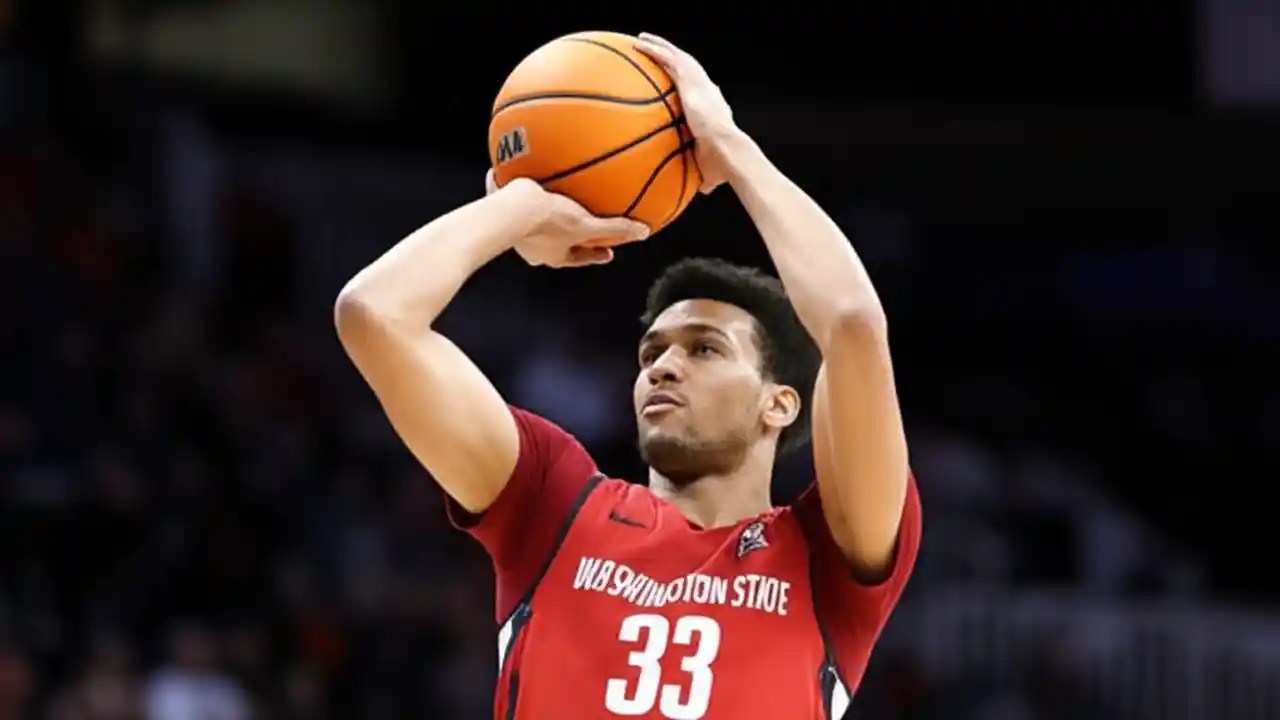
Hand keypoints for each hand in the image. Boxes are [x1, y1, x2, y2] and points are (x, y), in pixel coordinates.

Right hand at [486, 170, 649, 267]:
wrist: (509, 210)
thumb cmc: (547, 223)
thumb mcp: (588, 226)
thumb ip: (615, 229)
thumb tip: (643, 232)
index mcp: (553, 255)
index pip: (580, 258)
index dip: (595, 254)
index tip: (609, 252)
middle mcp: (534, 246)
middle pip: (559, 240)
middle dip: (571, 232)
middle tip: (584, 224)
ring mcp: (518, 229)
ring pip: (538, 221)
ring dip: (548, 210)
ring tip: (558, 195)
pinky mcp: (505, 210)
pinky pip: (519, 198)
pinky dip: (526, 187)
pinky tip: (532, 168)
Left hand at [634, 33, 741, 194]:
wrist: (726, 150)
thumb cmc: (721, 164)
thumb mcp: (708, 169)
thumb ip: (702, 175)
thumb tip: (700, 191)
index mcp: (712, 109)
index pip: (701, 93)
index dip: (692, 86)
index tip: (682, 84)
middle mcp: (707, 91)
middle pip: (687, 69)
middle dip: (672, 59)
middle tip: (658, 54)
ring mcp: (699, 83)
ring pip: (677, 57)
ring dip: (660, 47)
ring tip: (643, 40)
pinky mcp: (691, 79)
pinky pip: (668, 59)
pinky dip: (655, 50)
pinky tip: (639, 44)